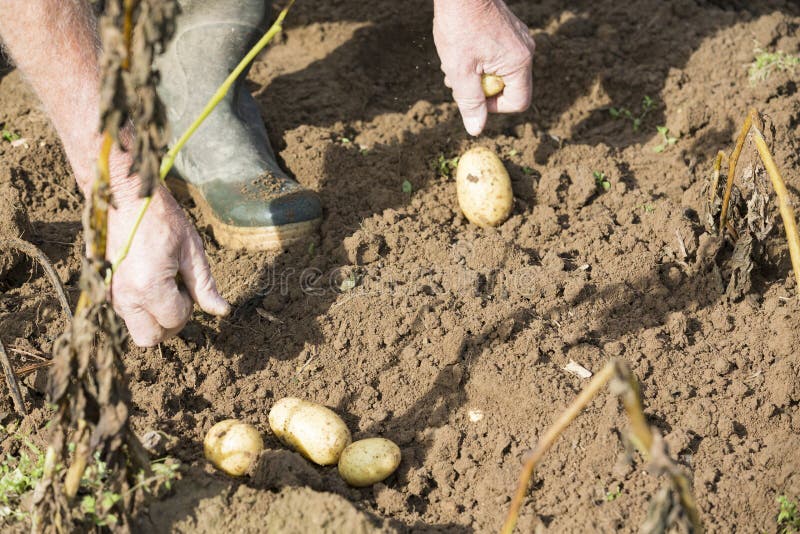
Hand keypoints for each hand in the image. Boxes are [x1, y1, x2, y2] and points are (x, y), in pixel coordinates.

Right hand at [106, 181, 229, 346]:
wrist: (123, 195)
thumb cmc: (160, 217)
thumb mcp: (191, 250)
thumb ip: (205, 286)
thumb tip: (222, 311)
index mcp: (149, 287)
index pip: (175, 320)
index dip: (188, 307)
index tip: (187, 283)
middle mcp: (124, 296)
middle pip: (150, 338)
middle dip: (169, 324)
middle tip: (178, 296)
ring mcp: (109, 293)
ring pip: (135, 327)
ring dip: (153, 315)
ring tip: (161, 282)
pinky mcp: (101, 287)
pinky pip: (124, 312)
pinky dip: (139, 305)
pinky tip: (147, 279)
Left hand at [433, 0, 535, 135]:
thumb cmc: (460, 26)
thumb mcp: (461, 71)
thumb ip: (470, 102)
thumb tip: (476, 129)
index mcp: (519, 62)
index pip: (519, 102)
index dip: (494, 108)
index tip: (472, 98)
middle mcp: (525, 51)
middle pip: (508, 88)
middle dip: (481, 90)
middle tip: (457, 81)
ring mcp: (519, 39)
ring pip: (500, 72)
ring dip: (477, 75)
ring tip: (455, 64)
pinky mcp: (509, 31)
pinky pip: (498, 57)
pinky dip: (479, 60)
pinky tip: (462, 49)